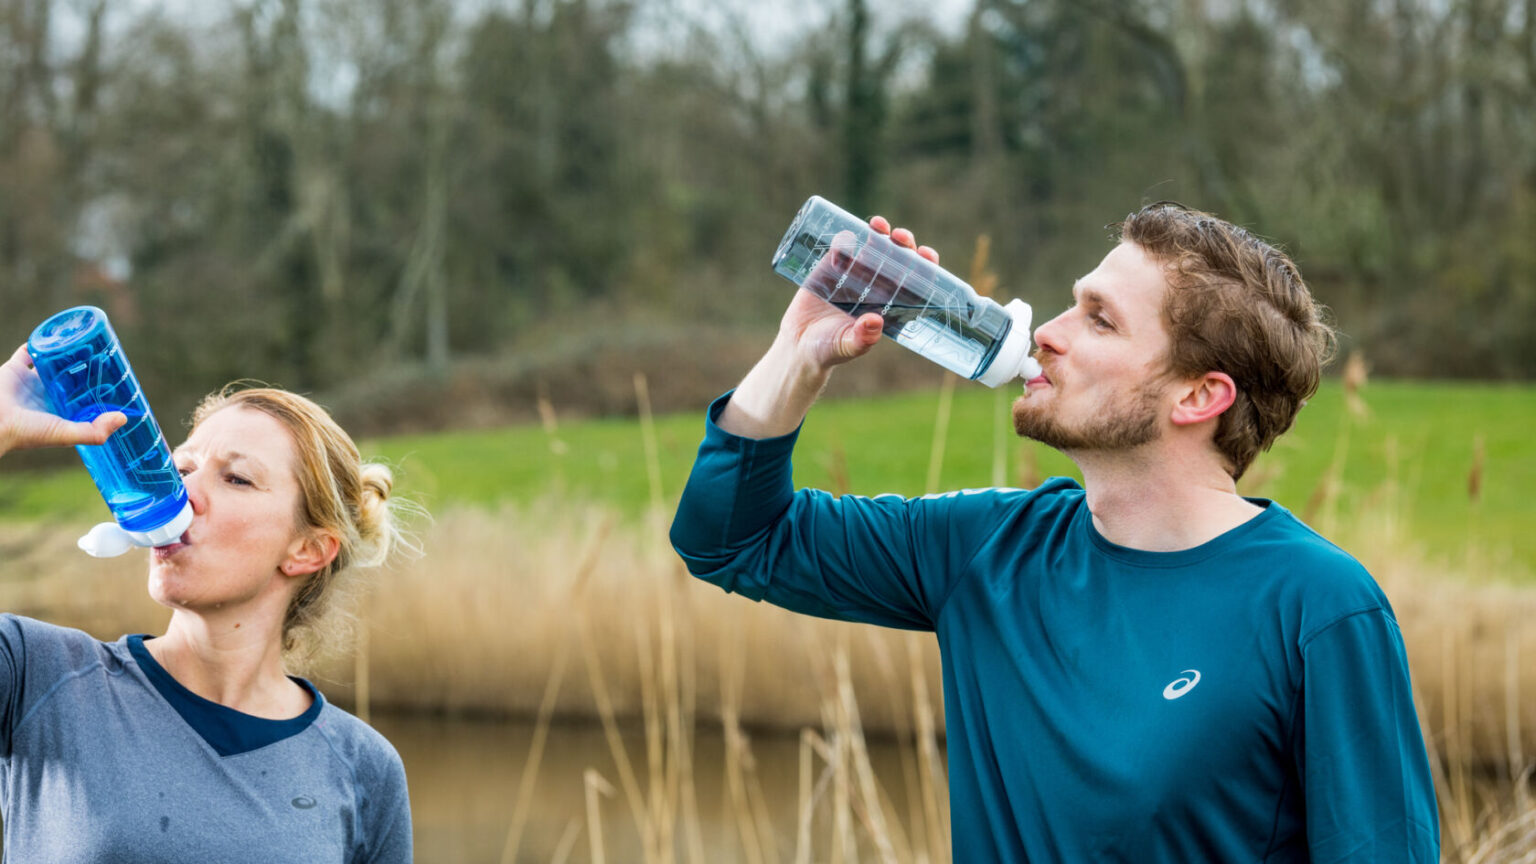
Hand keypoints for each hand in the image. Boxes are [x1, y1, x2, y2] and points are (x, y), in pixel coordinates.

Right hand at [0, 344, 124, 457]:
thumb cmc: (27, 431)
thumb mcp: (65, 434)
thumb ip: (94, 431)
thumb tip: (123, 418)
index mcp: (59, 412)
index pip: (84, 399)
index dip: (99, 391)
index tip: (116, 379)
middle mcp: (46, 397)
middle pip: (70, 379)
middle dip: (85, 369)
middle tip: (102, 356)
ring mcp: (30, 383)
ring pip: (51, 365)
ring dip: (65, 355)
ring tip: (83, 342)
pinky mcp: (14, 369)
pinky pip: (27, 353)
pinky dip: (38, 344)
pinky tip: (53, 335)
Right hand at [778, 215, 940, 372]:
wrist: (798, 343)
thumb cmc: (829, 349)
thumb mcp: (847, 346)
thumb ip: (862, 339)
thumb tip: (875, 322)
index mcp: (891, 304)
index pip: (916, 282)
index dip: (925, 266)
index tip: (927, 254)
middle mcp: (877, 286)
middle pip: (897, 259)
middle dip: (904, 244)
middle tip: (901, 237)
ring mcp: (855, 274)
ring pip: (873, 247)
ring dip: (879, 233)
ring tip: (879, 226)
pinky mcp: (832, 268)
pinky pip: (842, 248)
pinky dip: (845, 240)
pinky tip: (847, 237)